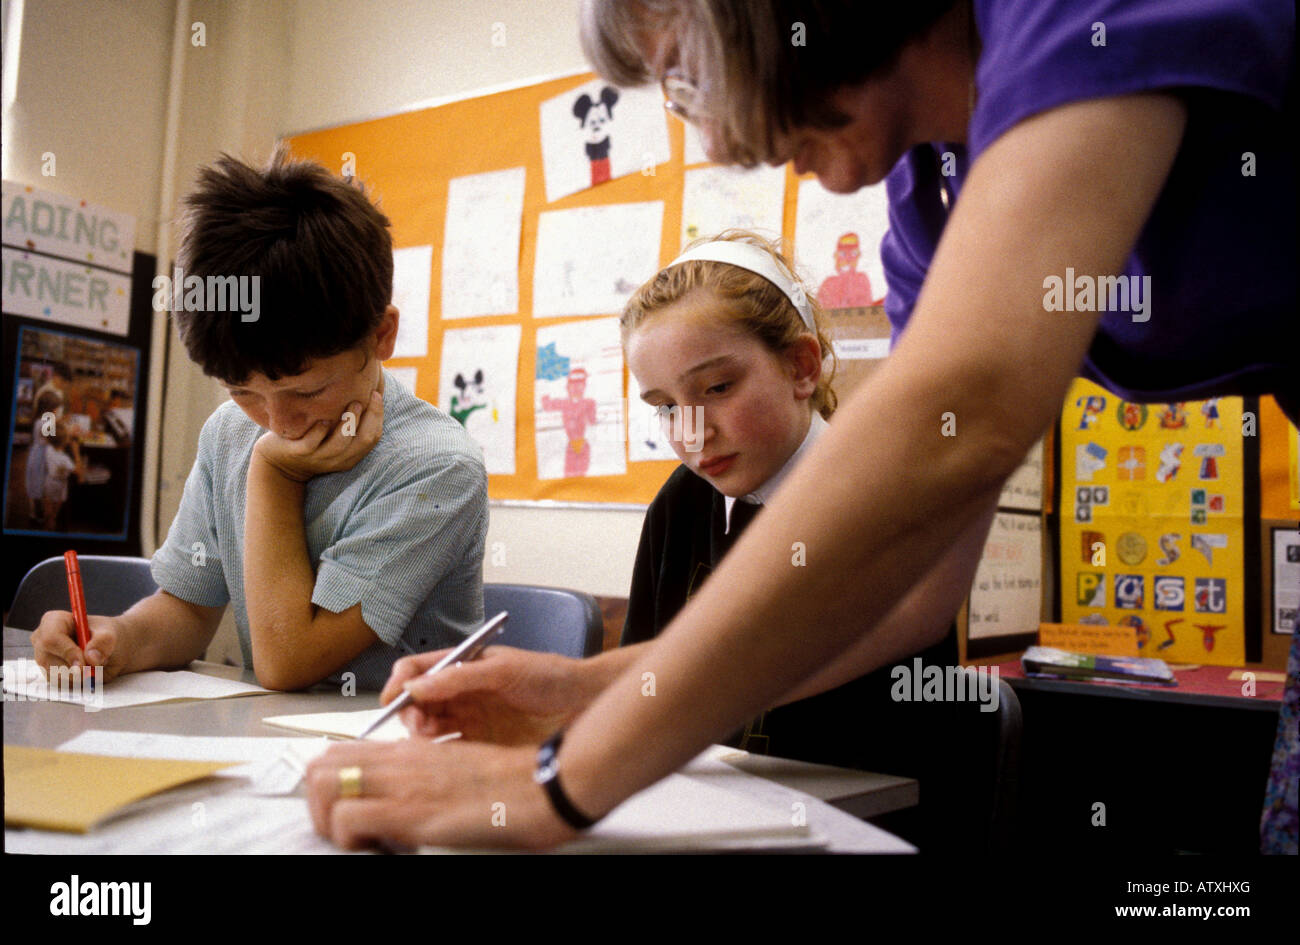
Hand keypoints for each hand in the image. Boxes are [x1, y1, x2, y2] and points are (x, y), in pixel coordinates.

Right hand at [32, 610, 128, 683]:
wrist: (106, 647)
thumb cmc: (103, 635)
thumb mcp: (109, 634)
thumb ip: (103, 643)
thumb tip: (91, 658)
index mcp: (53, 621)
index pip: (51, 638)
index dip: (67, 652)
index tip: (84, 663)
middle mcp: (42, 640)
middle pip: (49, 660)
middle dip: (74, 669)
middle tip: (93, 669)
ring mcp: (43, 658)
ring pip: (54, 675)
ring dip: (78, 676)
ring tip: (92, 666)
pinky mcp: (48, 674)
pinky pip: (60, 684)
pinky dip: (77, 682)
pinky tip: (86, 672)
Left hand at [253, 391, 382, 482]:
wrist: (278, 463)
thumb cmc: (311, 442)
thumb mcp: (332, 438)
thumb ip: (347, 425)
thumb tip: (365, 394)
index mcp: (350, 456)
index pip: (372, 438)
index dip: (377, 417)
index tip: (377, 395)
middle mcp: (337, 460)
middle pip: (363, 441)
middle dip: (370, 418)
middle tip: (369, 396)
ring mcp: (318, 457)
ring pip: (340, 444)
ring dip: (349, 423)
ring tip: (353, 404)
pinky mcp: (299, 454)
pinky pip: (312, 444)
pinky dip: (319, 431)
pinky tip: (323, 418)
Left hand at [305, 739, 576, 850]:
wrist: (543, 787)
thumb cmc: (515, 786)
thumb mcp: (463, 769)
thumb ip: (429, 774)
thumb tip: (406, 796)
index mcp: (412, 751)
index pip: (341, 751)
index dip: (329, 783)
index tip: (341, 810)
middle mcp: (400, 760)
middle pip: (320, 763)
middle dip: (317, 801)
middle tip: (341, 829)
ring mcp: (402, 782)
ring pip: (322, 784)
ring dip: (327, 819)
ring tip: (354, 841)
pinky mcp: (410, 810)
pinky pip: (347, 817)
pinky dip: (348, 838)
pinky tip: (375, 848)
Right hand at [380, 646, 589, 744]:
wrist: (583, 702)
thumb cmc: (551, 676)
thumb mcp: (505, 670)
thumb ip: (461, 677)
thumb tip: (419, 685)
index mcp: (464, 664)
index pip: (418, 668)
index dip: (400, 682)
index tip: (392, 699)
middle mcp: (461, 691)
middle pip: (416, 701)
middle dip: (409, 712)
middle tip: (418, 724)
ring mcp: (469, 717)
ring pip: (428, 726)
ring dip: (421, 732)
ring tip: (431, 736)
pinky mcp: (480, 742)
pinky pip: (448, 748)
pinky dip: (438, 751)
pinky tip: (442, 754)